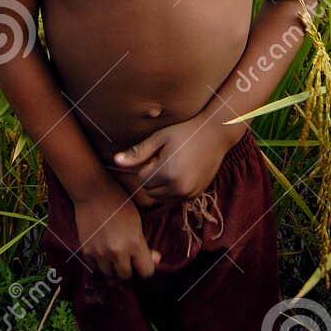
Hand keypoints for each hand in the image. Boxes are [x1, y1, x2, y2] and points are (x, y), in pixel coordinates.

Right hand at [74, 187, 160, 281]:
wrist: (93, 192)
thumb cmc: (119, 203)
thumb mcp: (137, 222)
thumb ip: (144, 244)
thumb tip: (155, 259)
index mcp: (134, 243)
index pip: (146, 272)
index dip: (146, 267)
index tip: (144, 262)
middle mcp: (117, 252)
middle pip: (126, 276)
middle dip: (129, 269)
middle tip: (128, 259)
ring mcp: (100, 253)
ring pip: (109, 275)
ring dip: (113, 268)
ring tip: (114, 255)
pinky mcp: (86, 251)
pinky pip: (95, 268)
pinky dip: (100, 263)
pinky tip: (102, 251)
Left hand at [112, 119, 232, 206]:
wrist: (215, 134)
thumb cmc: (185, 132)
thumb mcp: (160, 138)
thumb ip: (138, 152)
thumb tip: (116, 161)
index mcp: (167, 173)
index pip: (142, 179)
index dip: (147, 165)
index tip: (158, 153)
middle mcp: (178, 187)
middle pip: (150, 191)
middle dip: (152, 177)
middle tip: (165, 159)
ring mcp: (188, 193)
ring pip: (161, 197)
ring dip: (161, 185)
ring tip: (173, 165)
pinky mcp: (196, 195)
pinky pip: (175, 198)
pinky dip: (173, 189)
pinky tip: (182, 171)